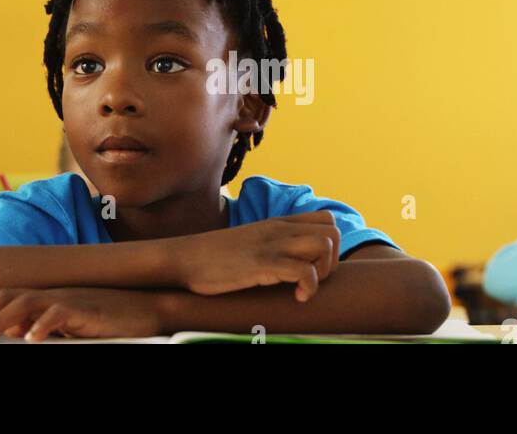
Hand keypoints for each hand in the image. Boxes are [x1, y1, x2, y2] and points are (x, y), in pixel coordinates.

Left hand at [0, 287, 164, 342]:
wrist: (144, 308)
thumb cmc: (107, 318)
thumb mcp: (68, 325)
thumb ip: (42, 325)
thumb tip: (15, 332)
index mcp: (46, 296)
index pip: (4, 298)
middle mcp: (52, 293)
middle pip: (7, 297)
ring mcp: (68, 299)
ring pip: (25, 304)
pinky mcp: (85, 308)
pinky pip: (59, 314)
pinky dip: (43, 326)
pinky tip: (31, 340)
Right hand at [175, 210, 340, 301]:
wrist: (182, 258)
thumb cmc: (213, 258)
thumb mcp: (249, 242)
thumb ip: (270, 244)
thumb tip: (288, 260)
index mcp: (277, 223)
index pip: (326, 218)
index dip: (329, 245)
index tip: (313, 266)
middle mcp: (279, 230)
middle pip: (333, 231)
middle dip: (331, 260)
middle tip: (311, 280)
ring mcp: (271, 245)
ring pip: (325, 244)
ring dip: (323, 271)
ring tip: (303, 288)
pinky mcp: (262, 265)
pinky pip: (304, 271)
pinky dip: (309, 287)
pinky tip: (296, 298)